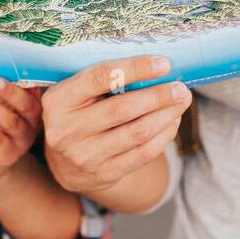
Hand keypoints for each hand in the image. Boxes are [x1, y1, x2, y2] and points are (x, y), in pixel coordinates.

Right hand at [41, 55, 190, 195]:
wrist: (64, 162)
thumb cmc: (77, 113)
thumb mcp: (75, 92)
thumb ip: (104, 79)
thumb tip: (154, 66)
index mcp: (58, 100)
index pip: (100, 78)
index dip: (135, 69)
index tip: (164, 64)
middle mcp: (66, 129)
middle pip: (122, 109)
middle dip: (158, 96)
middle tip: (181, 88)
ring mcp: (84, 155)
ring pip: (137, 133)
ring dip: (166, 116)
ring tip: (181, 102)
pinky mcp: (103, 174)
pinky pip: (142, 154)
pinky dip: (163, 137)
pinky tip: (172, 123)